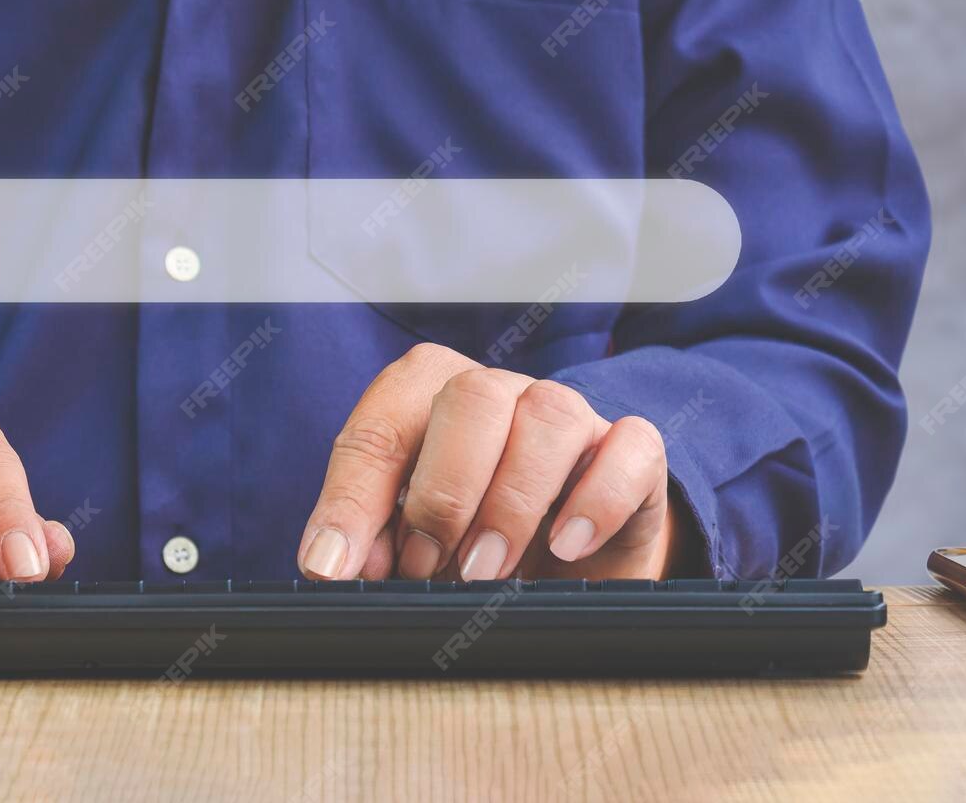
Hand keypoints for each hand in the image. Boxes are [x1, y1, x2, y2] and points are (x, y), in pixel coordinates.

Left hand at [297, 344, 676, 581]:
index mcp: (429, 399)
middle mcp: (500, 394)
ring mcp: (572, 416)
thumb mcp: (412, 543)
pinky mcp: (635, 456)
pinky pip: (630, 447)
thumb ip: (372, 540)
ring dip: (511, 500)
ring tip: (485, 571)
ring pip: (550, 414)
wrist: (571, 566)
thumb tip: (336, 561)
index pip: (381, 427)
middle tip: (425, 565)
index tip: (331, 566)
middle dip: (442, 489)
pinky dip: (596, 497)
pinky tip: (567, 546)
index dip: (351, 499)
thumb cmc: (472, 543)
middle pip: (470, 396)